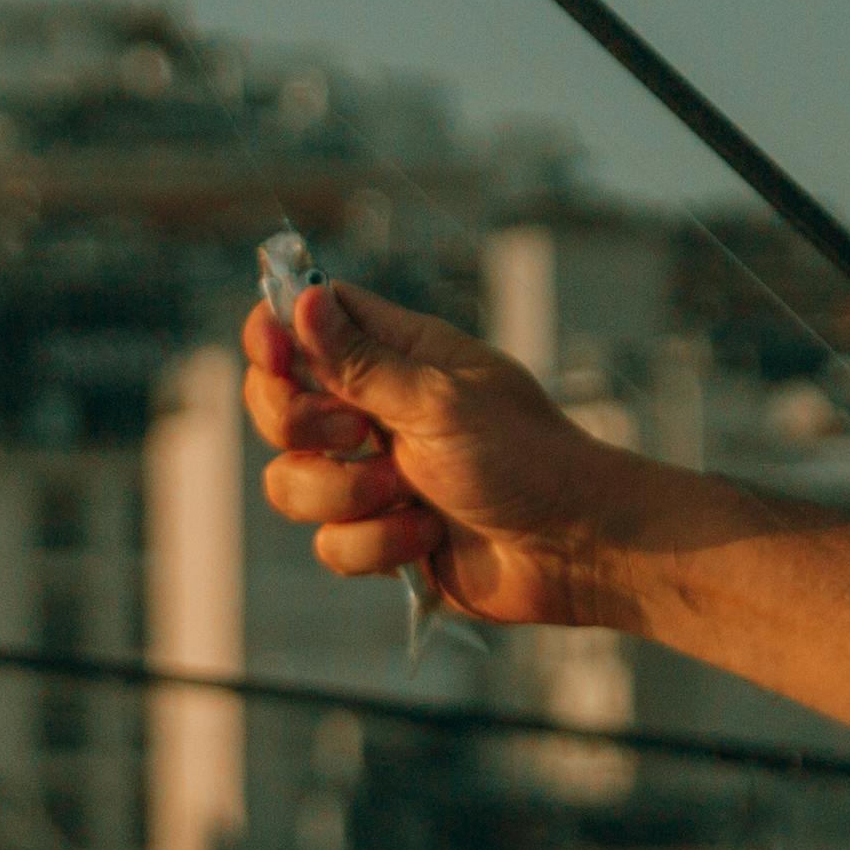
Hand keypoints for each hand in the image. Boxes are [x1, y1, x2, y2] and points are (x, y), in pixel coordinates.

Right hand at [244, 281, 653, 630]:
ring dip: (344, 495)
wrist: (575, 549)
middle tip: (356, 433)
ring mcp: (371, 475)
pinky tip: (427, 539)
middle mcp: (374, 410)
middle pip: (276, 403)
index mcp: (396, 356)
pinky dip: (376, 546)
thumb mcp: (439, 401)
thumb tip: (301, 300)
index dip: (274, 333)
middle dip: (299, 425)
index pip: (307, 321)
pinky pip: (329, 544)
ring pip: (290, 483)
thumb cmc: (526, 458)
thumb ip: (361, 361)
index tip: (278, 357)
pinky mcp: (377, 536)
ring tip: (406, 494)